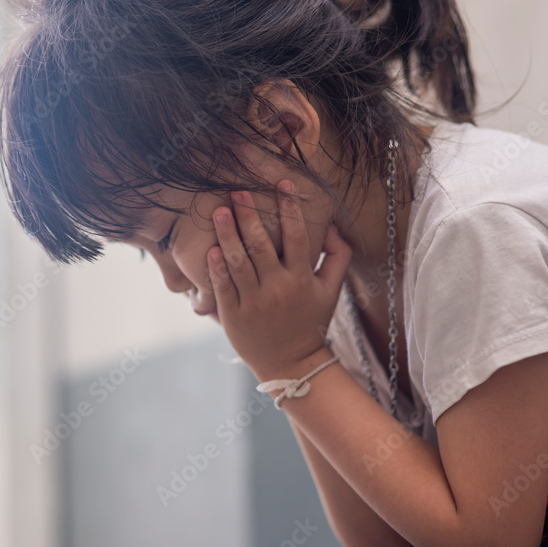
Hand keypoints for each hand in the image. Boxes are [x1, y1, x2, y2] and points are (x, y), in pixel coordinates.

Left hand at [207, 180, 351, 382]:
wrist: (291, 364)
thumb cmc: (310, 321)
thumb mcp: (331, 290)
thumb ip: (337, 256)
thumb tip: (330, 223)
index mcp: (302, 279)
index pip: (298, 237)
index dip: (290, 208)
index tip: (282, 183)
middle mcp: (277, 289)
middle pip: (261, 245)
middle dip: (249, 215)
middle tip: (237, 191)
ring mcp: (253, 302)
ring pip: (238, 263)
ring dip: (227, 235)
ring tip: (218, 211)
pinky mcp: (233, 315)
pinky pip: (223, 286)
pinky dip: (216, 267)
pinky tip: (210, 248)